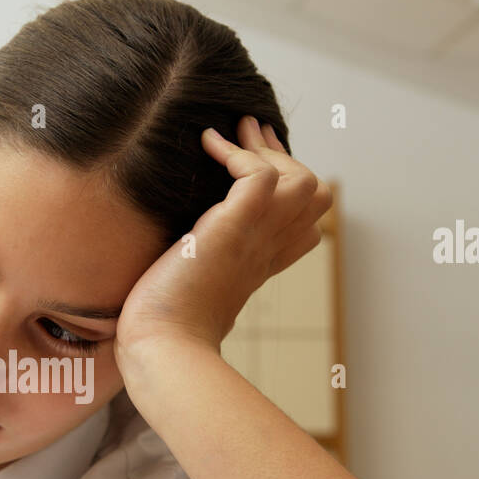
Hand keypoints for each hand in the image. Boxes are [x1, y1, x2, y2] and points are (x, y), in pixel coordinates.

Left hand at [114, 116, 332, 357]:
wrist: (162, 347)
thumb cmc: (164, 332)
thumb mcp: (192, 295)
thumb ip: (198, 274)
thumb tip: (176, 265)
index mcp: (260, 267)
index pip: (305, 224)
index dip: (289, 192)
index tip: (256, 165)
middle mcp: (267, 251)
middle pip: (316, 196)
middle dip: (287, 157)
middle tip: (250, 133)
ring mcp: (256, 238)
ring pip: (304, 180)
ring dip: (268, 150)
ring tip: (234, 131)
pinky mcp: (235, 227)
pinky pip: (259, 173)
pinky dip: (235, 151)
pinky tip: (208, 143)